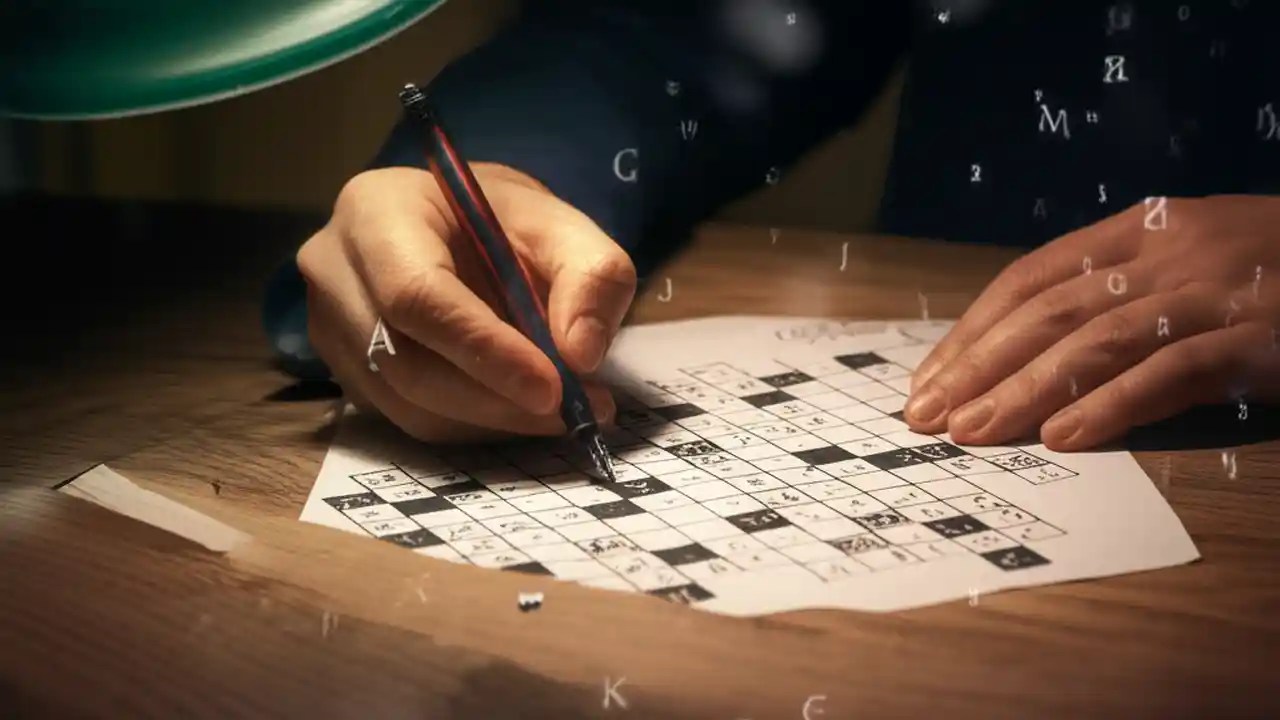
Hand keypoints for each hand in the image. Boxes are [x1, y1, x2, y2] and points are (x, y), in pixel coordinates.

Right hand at [298, 164, 634, 442]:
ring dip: (494, 419)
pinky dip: (476, 425)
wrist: (461, 233)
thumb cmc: (506, 224)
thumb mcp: (564, 227)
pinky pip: (410, 421)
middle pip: (405, 362)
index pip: (415, 294)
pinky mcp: (347, 376)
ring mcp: (330, 329)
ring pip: (409, 404)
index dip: (483, 349)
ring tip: (561, 409)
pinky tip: (518, 408)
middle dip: (497, 398)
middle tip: (574, 410)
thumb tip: (581, 354)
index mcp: (376, 211)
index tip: (551, 386)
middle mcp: (335, 271)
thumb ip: (591, 276)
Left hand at [905, 195, 1279, 450]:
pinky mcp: (1256, 338)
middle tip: (926, 417)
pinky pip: (1170, 373)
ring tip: (973, 433)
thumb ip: (1113, 292)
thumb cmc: (1269, 270)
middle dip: (978, 367)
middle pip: (1047, 312)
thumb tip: (1023, 353)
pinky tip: (1064, 441)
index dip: (972, 331)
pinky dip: (1113, 407)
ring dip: (1024, 390)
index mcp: (1139, 229)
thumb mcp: (1184, 261)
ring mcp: (1212, 292)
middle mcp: (1166, 253)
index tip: (929, 380)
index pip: (1029, 280)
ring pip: (1095, 341)